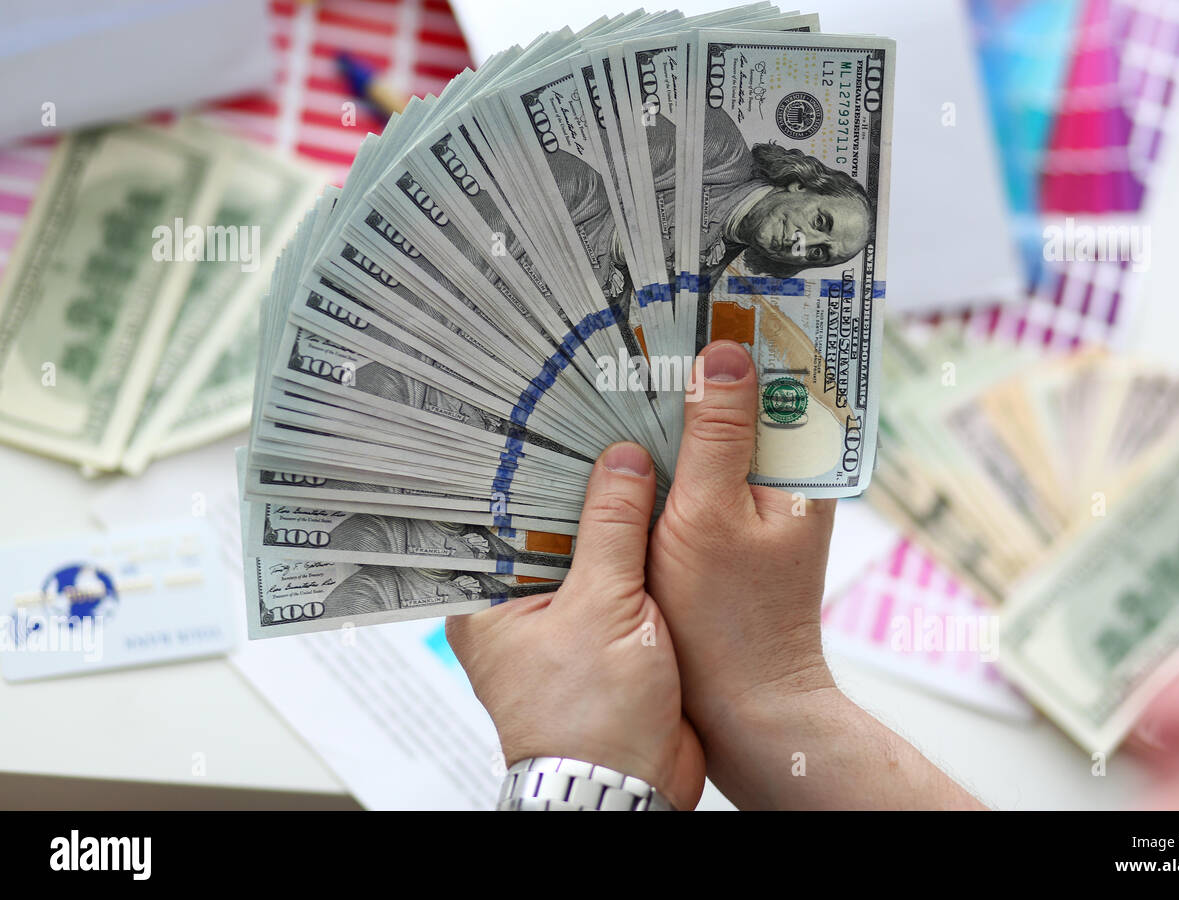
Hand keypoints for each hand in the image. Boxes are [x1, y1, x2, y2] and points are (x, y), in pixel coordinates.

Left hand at [445, 442, 704, 809]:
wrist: (630, 786)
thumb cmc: (589, 719)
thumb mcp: (601, 606)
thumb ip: (611, 527)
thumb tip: (622, 461)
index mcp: (491, 596)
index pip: (504, 508)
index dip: (536, 461)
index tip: (564, 412)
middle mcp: (521, 601)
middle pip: (552, 520)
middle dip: (586, 478)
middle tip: (614, 414)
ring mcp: (567, 615)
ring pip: (593, 545)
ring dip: (621, 509)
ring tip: (647, 442)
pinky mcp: (609, 628)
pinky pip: (625, 573)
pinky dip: (645, 545)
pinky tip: (669, 505)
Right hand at [647, 340, 980, 808]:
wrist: (743, 709)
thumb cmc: (729, 622)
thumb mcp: (709, 516)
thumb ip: (715, 434)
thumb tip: (722, 352)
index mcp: (806, 468)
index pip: (795, 370)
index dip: (761, 323)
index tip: (722, 279)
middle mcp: (791, 478)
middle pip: (757, 393)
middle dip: (714, 353)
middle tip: (658, 310)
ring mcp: (761, 503)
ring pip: (726, 430)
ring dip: (688, 401)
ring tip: (638, 358)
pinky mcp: (731, 527)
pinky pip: (706, 468)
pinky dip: (676, 448)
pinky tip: (634, 433)